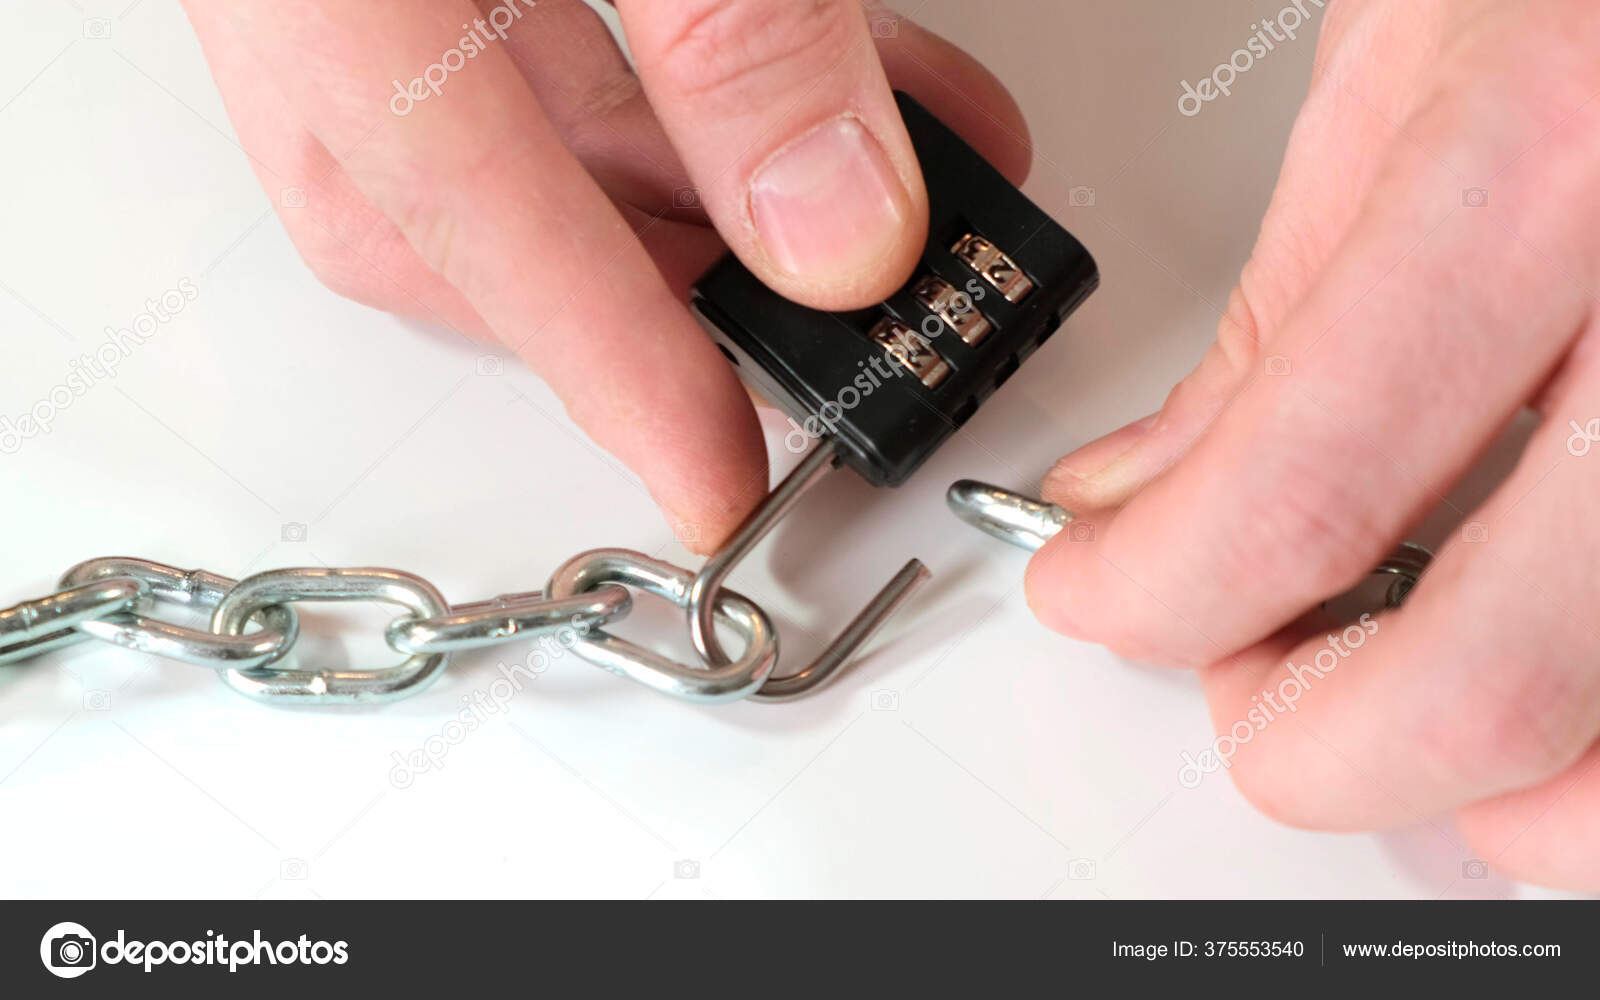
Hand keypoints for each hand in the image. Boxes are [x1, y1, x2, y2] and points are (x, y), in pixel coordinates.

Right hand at [181, 0, 1029, 548]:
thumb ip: (731, 29)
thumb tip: (835, 225)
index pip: (470, 213)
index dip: (609, 363)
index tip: (715, 479)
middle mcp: (319, 1)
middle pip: (490, 209)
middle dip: (675, 293)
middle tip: (825, 347)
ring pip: (530, 136)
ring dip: (718, 189)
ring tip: (891, 208)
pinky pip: (549, 43)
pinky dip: (694, 88)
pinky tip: (839, 86)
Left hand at [1026, 0, 1599, 889]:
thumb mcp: (1397, 91)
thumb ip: (1268, 329)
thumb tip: (1139, 501)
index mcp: (1550, 173)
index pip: (1295, 498)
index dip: (1150, 592)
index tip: (1095, 590)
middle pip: (1484, 688)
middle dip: (1305, 741)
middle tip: (1245, 679)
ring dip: (1471, 786)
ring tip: (1388, 689)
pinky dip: (1581, 750)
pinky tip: (1519, 659)